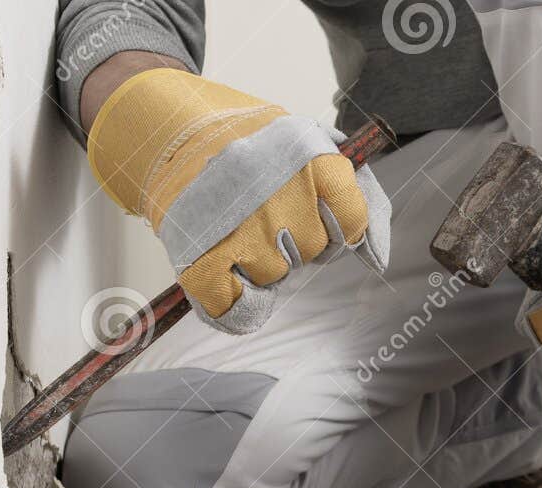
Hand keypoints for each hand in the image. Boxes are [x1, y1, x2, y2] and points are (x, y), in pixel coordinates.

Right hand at [86, 68, 389, 334]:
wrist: (165, 126)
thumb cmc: (239, 138)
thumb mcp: (298, 138)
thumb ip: (343, 187)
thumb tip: (376, 252)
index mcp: (312, 157)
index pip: (352, 221)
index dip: (337, 226)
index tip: (319, 217)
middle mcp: (283, 193)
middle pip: (313, 251)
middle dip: (294, 240)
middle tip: (261, 212)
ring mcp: (243, 227)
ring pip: (274, 275)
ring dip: (258, 261)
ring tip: (234, 225)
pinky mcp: (203, 256)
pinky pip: (234, 307)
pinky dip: (234, 305)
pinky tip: (227, 280)